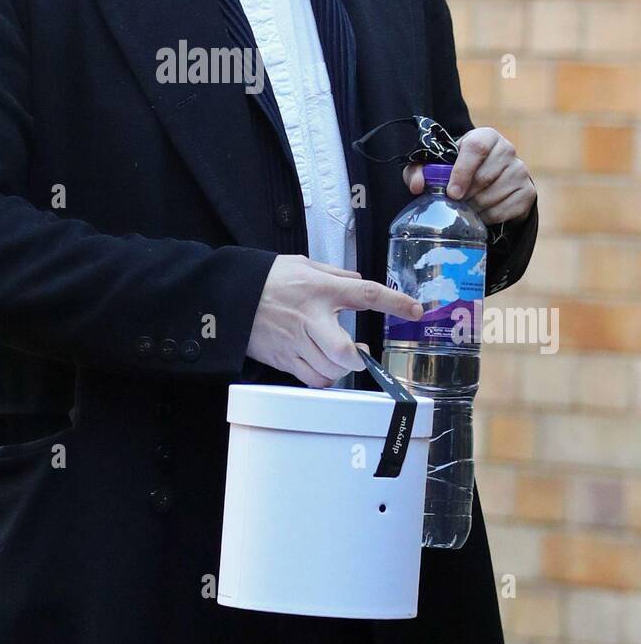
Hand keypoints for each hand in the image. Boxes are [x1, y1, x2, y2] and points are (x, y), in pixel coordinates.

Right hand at [246, 255, 422, 387]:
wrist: (228, 297)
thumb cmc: (267, 278)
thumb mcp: (302, 264)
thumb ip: (334, 273)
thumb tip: (357, 280)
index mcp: (320, 289)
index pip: (365, 294)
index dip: (394, 303)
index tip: (414, 311)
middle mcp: (311, 318)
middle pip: (343, 351)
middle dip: (357, 359)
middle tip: (361, 355)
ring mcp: (296, 342)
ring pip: (330, 370)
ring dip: (342, 369)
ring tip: (341, 358)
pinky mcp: (284, 359)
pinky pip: (312, 379)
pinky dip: (324, 378)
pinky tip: (324, 367)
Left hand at [402, 126, 536, 225]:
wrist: (488, 183)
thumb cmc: (457, 171)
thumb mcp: (436, 166)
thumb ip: (419, 171)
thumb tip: (417, 186)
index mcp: (485, 136)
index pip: (476, 148)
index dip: (462, 171)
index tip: (451, 192)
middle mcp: (507, 149)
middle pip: (484, 177)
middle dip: (465, 196)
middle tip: (455, 204)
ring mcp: (520, 170)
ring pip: (493, 196)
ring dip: (475, 208)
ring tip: (466, 208)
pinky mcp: (528, 191)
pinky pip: (505, 210)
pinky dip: (488, 217)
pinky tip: (480, 214)